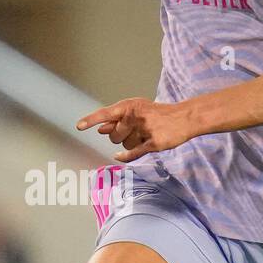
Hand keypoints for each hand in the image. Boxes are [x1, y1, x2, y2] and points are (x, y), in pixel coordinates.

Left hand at [76, 96, 194, 161]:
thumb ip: (118, 119)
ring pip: (124, 145)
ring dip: (130, 144)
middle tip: (133, 131)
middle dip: (119, 137)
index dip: (92, 119)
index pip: (106, 113)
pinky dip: (125, 156)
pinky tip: (118, 157)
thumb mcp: (137, 110)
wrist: (184, 118)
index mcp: (130, 106)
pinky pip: (133, 153)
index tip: (79, 126)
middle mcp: (136, 116)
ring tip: (144, 136)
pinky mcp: (154, 143)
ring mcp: (145, 129)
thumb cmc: (158, 114)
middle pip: (114, 135)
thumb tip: (99, 128)